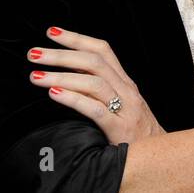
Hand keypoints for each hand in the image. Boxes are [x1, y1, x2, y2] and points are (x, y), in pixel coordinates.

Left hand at [28, 27, 165, 143]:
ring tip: (36, 76)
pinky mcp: (121, 130)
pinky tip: (54, 95)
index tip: (51, 32)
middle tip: (33, 53)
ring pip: (94, 83)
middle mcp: (127, 90)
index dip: (77, 38)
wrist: (159, 160)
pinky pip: (95, 109)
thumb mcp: (121, 107)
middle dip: (62, 55)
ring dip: (62, 76)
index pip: (102, 51)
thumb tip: (65, 80)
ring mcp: (126, 109)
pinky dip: (73, 99)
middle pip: (94, 62)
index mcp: (125, 83)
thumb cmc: (134, 135)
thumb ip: (100, 93)